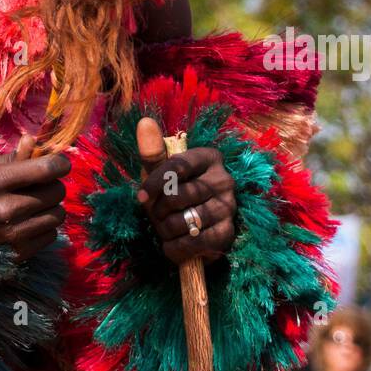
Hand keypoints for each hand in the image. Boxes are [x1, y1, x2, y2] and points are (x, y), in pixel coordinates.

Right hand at [0, 134, 70, 261]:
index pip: (44, 170)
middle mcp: (4, 210)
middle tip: (40, 185)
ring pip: (58, 215)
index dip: (59, 163)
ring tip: (34, 204)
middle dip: (53, 184)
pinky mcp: (17, 255)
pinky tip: (29, 222)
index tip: (60, 163)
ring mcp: (11, 235)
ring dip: (51, 207)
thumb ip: (11, 156)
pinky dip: (45, 227)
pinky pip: (51, 235)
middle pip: (56, 192)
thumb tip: (32, 141)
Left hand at [135, 118, 236, 264]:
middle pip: (179, 195)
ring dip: (166, 230)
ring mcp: (229, 207)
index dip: (155, 183)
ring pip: (185, 221)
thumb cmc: (173, 192)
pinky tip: (172, 245)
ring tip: (165, 229)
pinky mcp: (228, 233)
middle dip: (159, 210)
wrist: (192, 225)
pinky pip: (195, 243)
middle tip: (157, 215)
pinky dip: (176, 248)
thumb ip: (152, 150)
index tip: (141, 197)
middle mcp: (224, 179)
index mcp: (208, 157)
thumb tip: (144, 122)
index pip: (178, 166)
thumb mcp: (160, 172)